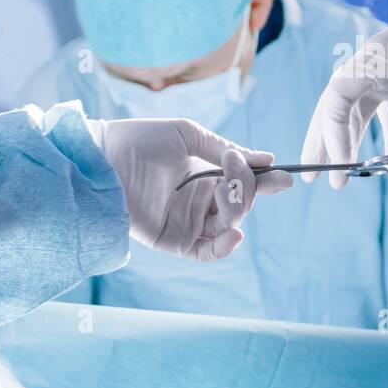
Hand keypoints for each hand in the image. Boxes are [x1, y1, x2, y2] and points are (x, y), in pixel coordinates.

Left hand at [87, 118, 292, 259]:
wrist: (102, 157)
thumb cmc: (140, 140)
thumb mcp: (189, 135)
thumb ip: (225, 149)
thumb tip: (266, 158)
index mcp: (206, 174)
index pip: (244, 183)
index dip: (266, 182)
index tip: (285, 179)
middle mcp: (200, 199)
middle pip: (242, 204)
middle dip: (248, 188)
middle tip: (234, 168)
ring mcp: (189, 221)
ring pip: (229, 226)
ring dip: (237, 210)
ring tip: (224, 190)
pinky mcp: (174, 240)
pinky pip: (206, 252)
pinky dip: (224, 248)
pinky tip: (235, 234)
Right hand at [301, 0, 387, 187]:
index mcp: (374, 57)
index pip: (338, 96)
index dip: (333, 131)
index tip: (342, 163)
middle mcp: (375, 66)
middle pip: (336, 106)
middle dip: (324, 141)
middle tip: (312, 177)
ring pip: (358, 114)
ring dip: (349, 144)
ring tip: (341, 178)